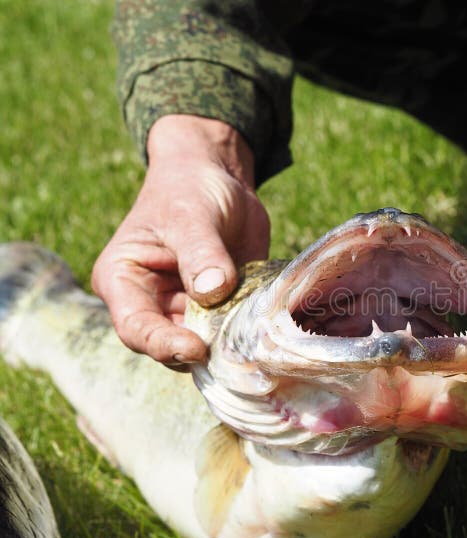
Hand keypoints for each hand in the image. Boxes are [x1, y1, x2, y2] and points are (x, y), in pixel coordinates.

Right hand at [92, 115, 269, 365]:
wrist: (218, 177)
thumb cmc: (189, 189)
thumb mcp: (192, 216)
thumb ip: (201, 253)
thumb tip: (212, 292)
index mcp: (123, 282)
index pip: (135, 328)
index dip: (163, 345)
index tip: (197, 347)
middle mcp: (149, 304)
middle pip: (168, 347)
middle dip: (198, 352)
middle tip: (230, 350)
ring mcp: (185, 310)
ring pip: (203, 346)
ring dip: (225, 346)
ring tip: (250, 338)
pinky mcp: (217, 310)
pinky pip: (230, 333)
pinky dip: (245, 334)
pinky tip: (264, 329)